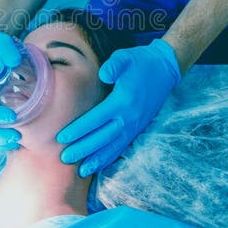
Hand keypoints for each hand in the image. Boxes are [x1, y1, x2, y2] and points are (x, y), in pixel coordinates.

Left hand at [57, 39, 180, 176]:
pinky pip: (122, 146)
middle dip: (83, 149)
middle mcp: (129, 117)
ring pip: (113, 146)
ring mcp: (135, 125)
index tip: (62, 138)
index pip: (96, 119)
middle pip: (102, 137)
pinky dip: (110, 157)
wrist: (165, 69)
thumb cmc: (141, 61)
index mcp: (123, 100)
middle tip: (64, 158)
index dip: (79, 129)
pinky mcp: (138, 128)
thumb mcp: (126, 57)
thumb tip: (103, 75)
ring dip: (96, 159)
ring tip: (81, 170)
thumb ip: (114, 65)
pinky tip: (99, 165)